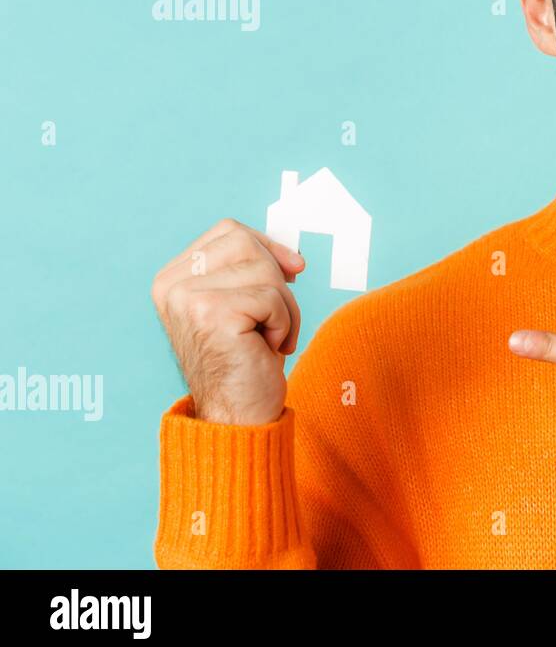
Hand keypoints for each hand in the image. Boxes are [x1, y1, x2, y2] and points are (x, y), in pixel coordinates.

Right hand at [151, 218, 305, 425]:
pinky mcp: (210, 313)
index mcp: (173, 277)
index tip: (293, 269)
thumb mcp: (247, 303)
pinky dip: (284, 324)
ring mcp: (187, 297)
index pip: (230, 231)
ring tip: (269, 338)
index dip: (268, 246)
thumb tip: (293, 255)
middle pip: (247, 243)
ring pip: (264, 269)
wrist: (238, 416)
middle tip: (275, 320)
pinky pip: (272, 297)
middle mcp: (171, 284)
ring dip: (284, 306)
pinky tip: (267, 349)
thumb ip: (256, 269)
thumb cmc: (247, 360)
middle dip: (277, 280)